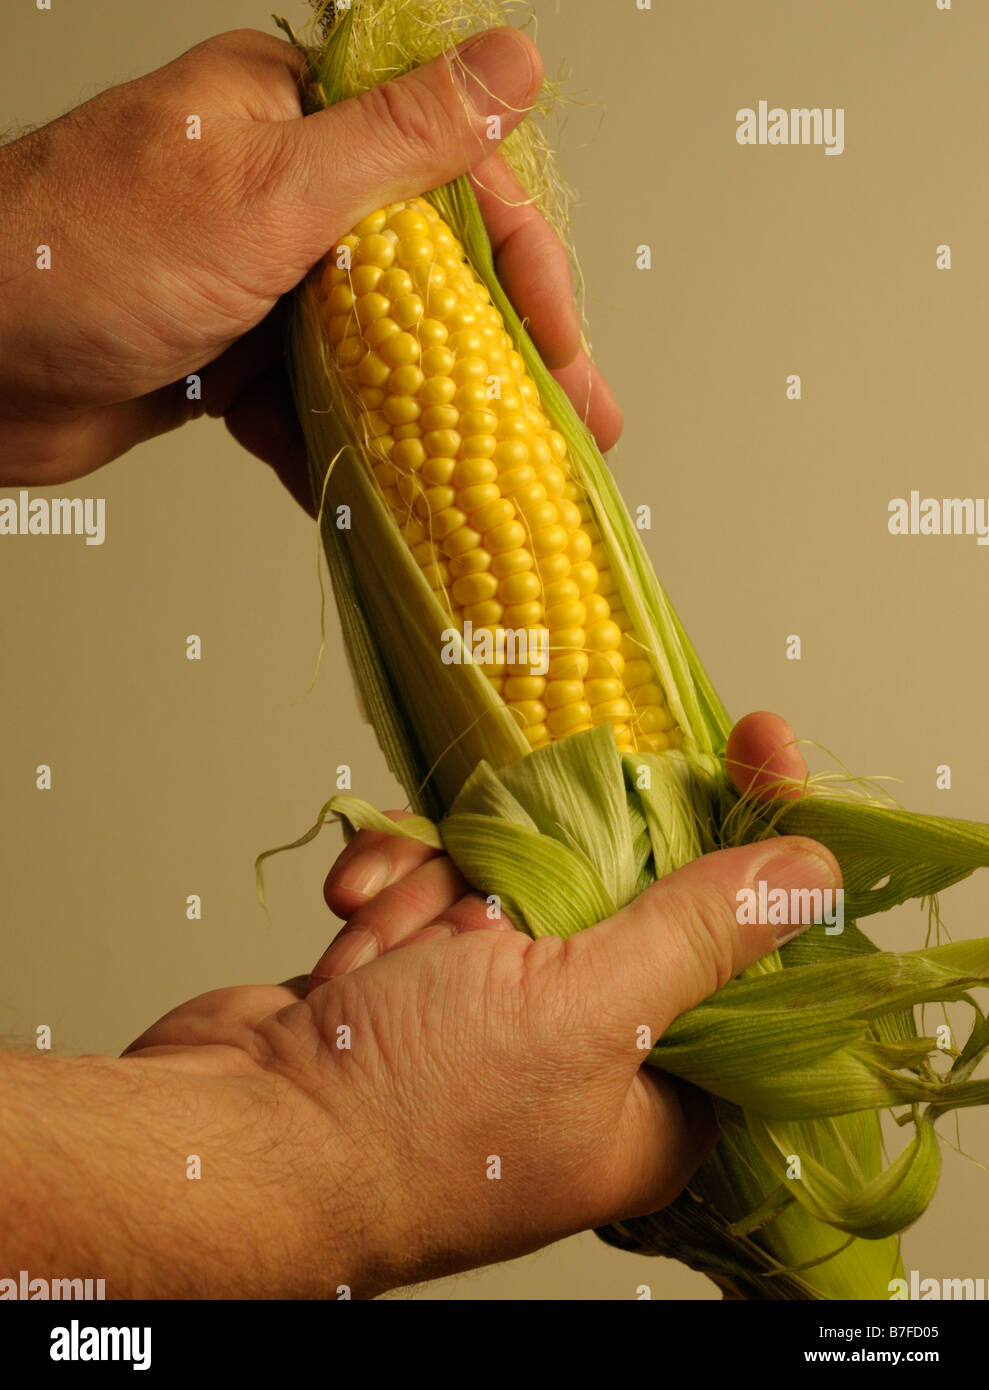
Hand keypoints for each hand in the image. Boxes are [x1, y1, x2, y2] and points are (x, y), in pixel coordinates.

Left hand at [0, 27, 621, 504]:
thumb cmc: (87, 255)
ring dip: (443, 412)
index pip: (454, 180)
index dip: (526, 268)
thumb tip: (511, 68)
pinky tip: (398, 496)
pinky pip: (315, 403)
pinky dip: (352, 449)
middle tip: (573, 419)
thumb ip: (398, 141)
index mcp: (298, 121)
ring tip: (513, 474)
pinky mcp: (231, 357)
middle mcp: (287, 194)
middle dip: (505, 354)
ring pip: (380, 347)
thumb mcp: (267, 191)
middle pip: (430, 273)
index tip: (566, 348)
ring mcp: (262, 281)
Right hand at [125, 711, 837, 1297]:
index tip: (760, 736)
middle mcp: (584, 1057)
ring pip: (512, 876)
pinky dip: (396, 899)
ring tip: (393, 957)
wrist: (230, 1139)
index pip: (745, 946)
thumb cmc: (409, 1117)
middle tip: (489, 897)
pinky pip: (437, 888)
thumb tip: (811, 869)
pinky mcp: (423, 978)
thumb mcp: (587, 1013)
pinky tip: (354, 933)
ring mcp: (495, 1013)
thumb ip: (703, 933)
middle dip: (536, 874)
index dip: (755, 841)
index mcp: (656, 1096)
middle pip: (617, 892)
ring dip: (442, 894)